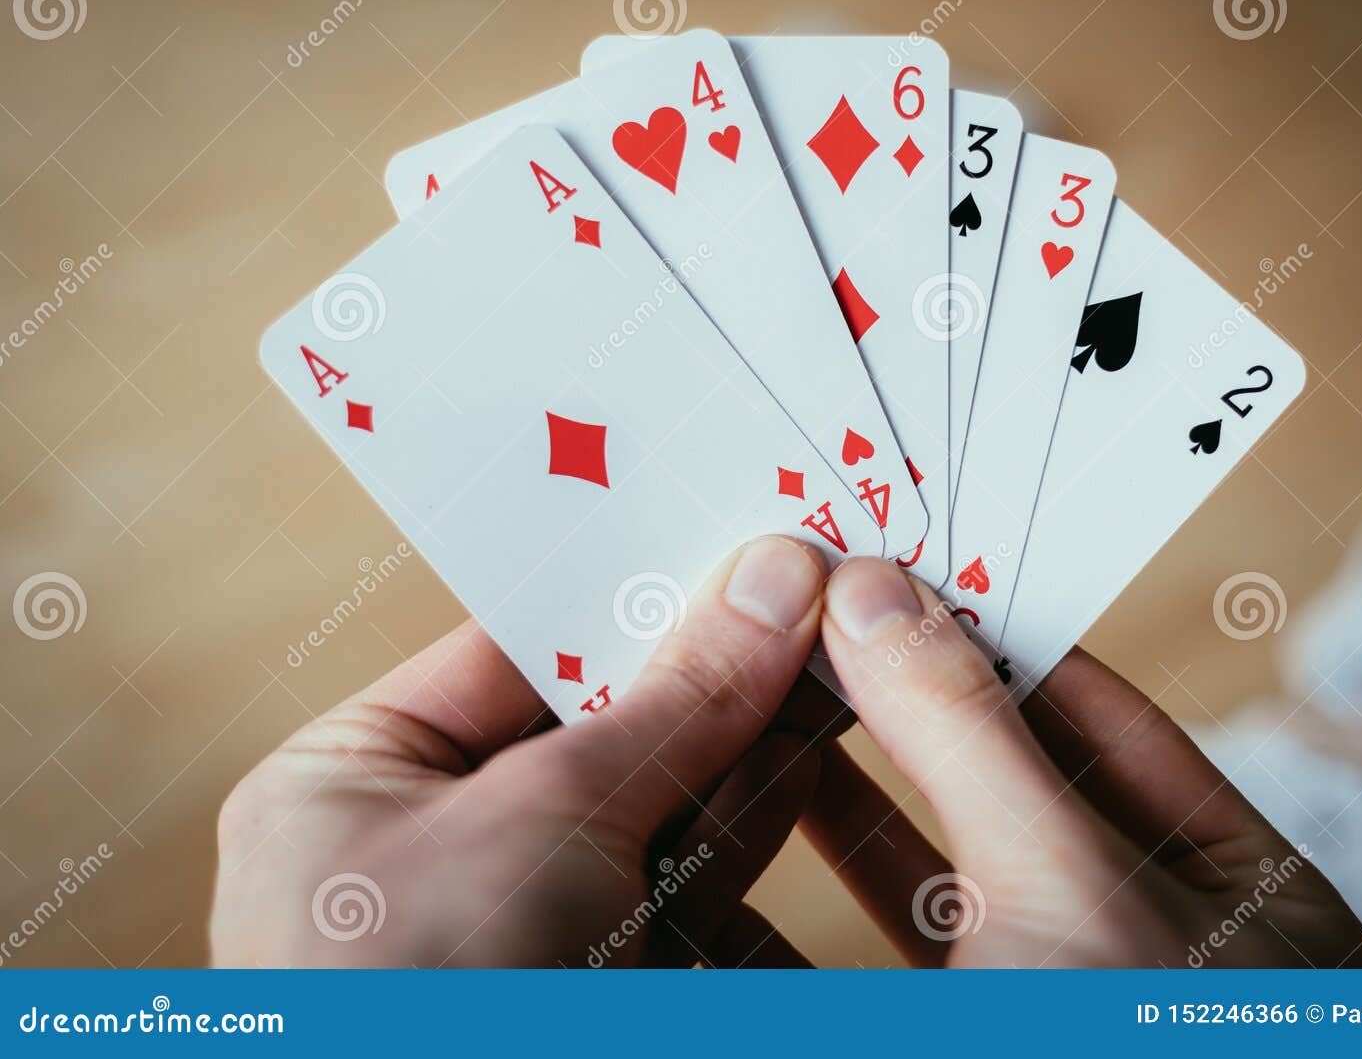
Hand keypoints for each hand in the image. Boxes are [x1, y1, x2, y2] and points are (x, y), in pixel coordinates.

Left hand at [211, 536, 837, 966]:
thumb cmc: (423, 997)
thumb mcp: (547, 818)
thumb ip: (671, 701)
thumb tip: (771, 582)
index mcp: (349, 783)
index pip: (510, 654)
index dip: (626, 599)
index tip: (726, 551)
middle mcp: (421, 850)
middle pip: (589, 728)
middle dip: (701, 676)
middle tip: (799, 602)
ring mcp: (506, 928)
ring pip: (645, 809)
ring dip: (739, 747)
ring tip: (824, 666)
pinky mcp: (581, 983)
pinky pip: (671, 887)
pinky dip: (740, 836)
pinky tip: (807, 768)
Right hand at [803, 556, 1361, 967]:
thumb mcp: (1064, 886)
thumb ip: (969, 737)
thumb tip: (877, 598)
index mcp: (1251, 899)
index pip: (1114, 716)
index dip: (1001, 634)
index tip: (906, 568)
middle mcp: (1164, 938)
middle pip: (1021, 778)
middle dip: (916, 696)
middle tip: (827, 609)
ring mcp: (1072, 988)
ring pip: (954, 856)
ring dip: (862, 773)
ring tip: (785, 682)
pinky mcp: (987, 1019)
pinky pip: (909, 925)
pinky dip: (843, 864)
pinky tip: (778, 801)